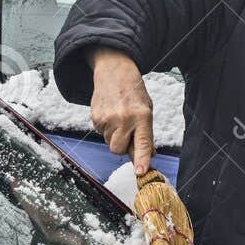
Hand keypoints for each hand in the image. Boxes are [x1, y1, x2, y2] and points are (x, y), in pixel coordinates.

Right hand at [88, 48, 154, 174]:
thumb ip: (147, 134)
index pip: (142, 143)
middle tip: (126, 132)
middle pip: (118, 149)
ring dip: (114, 135)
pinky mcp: (95, 118)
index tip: (140, 172)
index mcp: (142, 116)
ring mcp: (108, 118)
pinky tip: (110, 114)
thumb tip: (149, 154)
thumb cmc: (133, 92)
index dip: (141, 159)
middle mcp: (124, 118)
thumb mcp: (146, 110)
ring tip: (118, 117)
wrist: (113, 71)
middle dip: (122, 146)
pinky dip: (106, 128)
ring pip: (109, 142)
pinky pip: (101, 133)